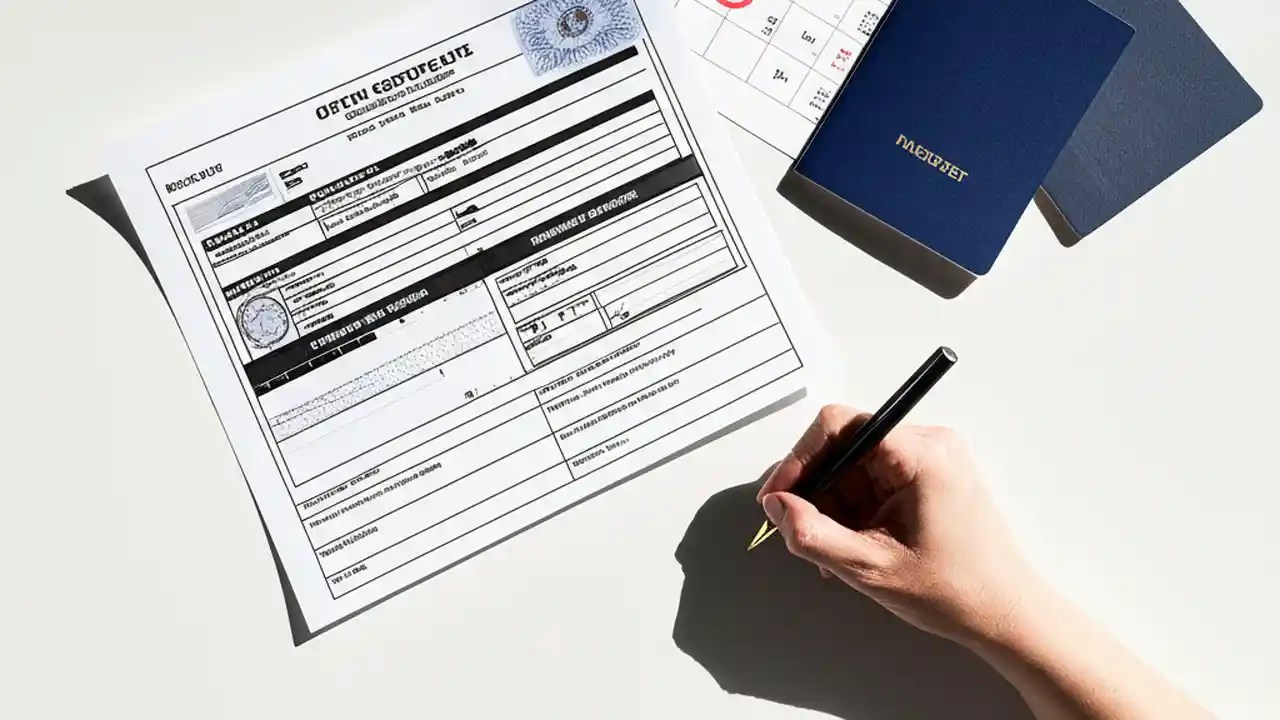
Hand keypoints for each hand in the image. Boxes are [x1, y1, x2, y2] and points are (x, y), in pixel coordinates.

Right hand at [758, 405, 1036, 646]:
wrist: (1005, 613)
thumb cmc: (956, 591)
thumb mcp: (870, 567)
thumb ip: (813, 534)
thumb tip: (776, 507)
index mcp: (921, 455)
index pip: (840, 426)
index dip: (800, 458)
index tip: (780, 496)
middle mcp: (928, 444)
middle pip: (844, 447)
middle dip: (818, 493)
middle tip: (805, 536)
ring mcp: (930, 458)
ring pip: (854, 467)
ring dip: (835, 508)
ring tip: (837, 553)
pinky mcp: (928, 475)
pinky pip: (873, 480)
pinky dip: (855, 511)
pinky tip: (856, 545)